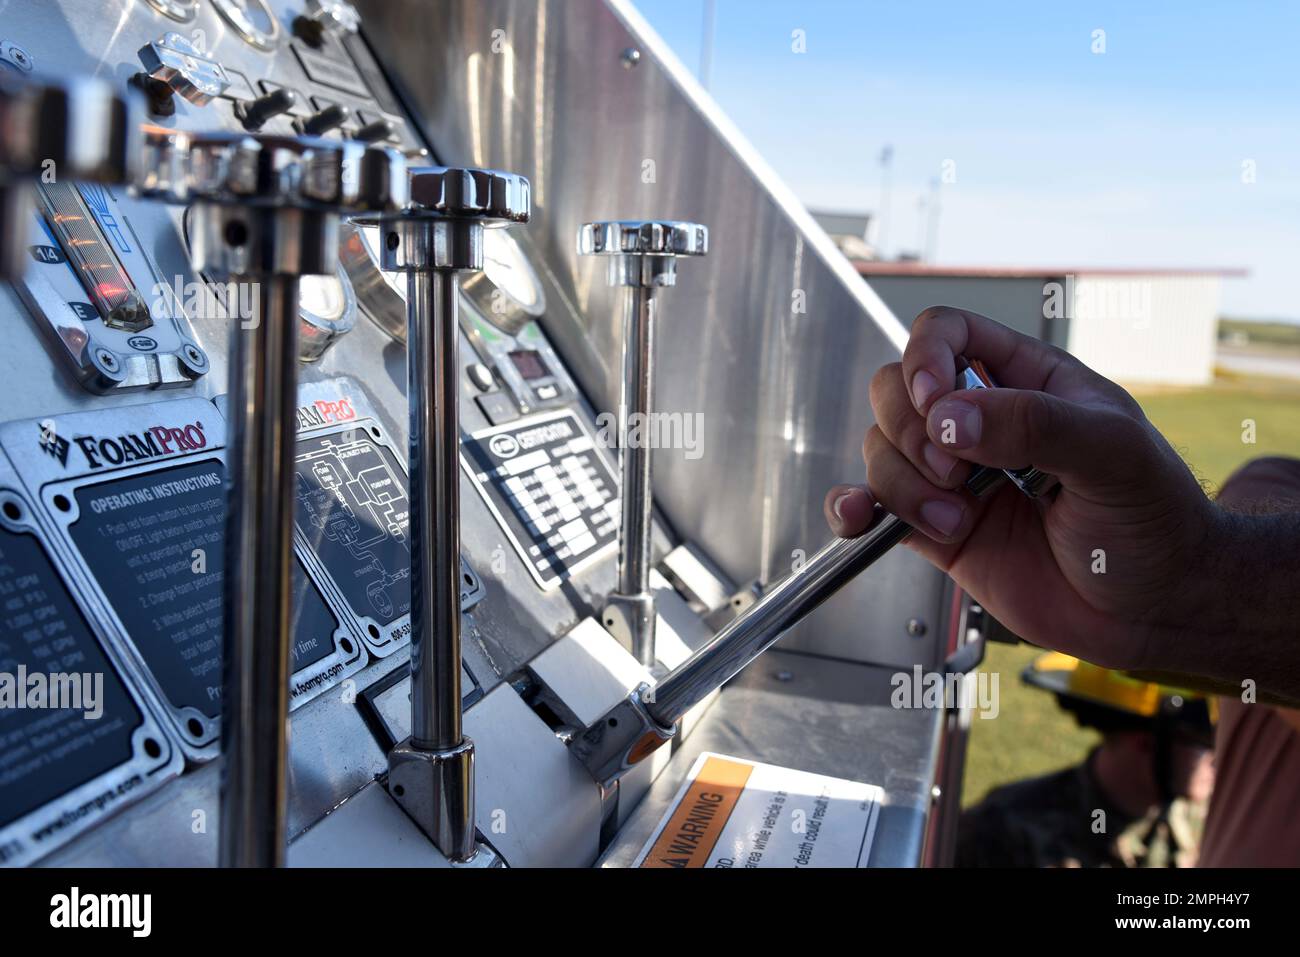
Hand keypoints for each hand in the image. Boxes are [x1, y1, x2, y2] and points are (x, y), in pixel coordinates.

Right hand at [822, 306, 1220, 669]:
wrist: (1154, 609)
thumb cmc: (1153, 520)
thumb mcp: (1113, 453)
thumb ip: (1033, 424)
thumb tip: (948, 417)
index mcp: (1026, 381)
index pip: (947, 334)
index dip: (925, 357)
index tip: (935, 402)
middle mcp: (981, 422)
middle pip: (896, 389)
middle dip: (910, 430)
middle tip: (955, 471)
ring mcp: (954, 477)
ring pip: (881, 449)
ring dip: (902, 484)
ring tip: (956, 519)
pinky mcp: (936, 531)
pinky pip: (874, 508)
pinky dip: (854, 509)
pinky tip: (862, 518)